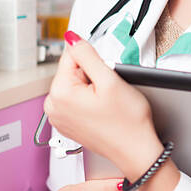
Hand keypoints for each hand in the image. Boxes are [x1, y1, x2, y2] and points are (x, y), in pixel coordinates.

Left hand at [42, 33, 156, 180]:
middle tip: (108, 92)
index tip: (104, 76)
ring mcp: (59, 117)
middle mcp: (53, 106)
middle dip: (92, 76)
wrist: (136, 152)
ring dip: (91, 88)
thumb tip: (71, 37)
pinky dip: (89, 100)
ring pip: (75, 84)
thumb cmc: (128, 124)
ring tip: (106, 104)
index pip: (71, 56)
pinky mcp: (67, 123)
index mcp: (59, 94)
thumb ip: (87, 54)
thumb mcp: (110, 80)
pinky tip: (102, 111)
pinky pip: (76, 99)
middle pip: (72, 71)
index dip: (93, 61)